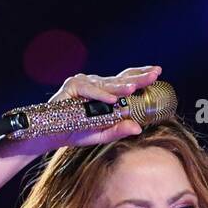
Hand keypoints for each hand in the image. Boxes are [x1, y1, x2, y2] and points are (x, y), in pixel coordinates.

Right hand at [9, 65, 162, 155]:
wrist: (50, 134)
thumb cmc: (75, 132)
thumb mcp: (100, 135)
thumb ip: (118, 130)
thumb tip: (138, 128)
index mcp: (105, 93)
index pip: (125, 81)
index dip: (140, 76)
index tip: (157, 72)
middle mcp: (96, 84)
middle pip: (120, 79)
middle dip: (139, 77)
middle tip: (155, 74)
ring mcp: (84, 82)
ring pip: (106, 84)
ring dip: (120, 86)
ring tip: (135, 88)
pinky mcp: (72, 85)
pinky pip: (89, 90)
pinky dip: (100, 95)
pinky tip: (112, 99)